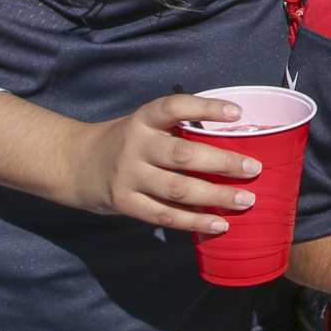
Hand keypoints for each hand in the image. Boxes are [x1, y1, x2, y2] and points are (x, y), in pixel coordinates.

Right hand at [67, 93, 262, 235]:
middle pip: (183, 154)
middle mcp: (136, 146)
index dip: (206, 108)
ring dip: (215, 196)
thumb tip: (235, 139)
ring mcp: (128, 176)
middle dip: (222, 162)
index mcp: (144, 119)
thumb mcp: (145, 125)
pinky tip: (219, 224)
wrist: (75, 164)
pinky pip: (164, 215)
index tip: (237, 113)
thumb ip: (178, 129)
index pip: (175, 107)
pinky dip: (194, 221)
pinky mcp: (125, 202)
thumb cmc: (128, 141)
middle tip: (254, 168)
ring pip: (177, 189)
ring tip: (246, 201)